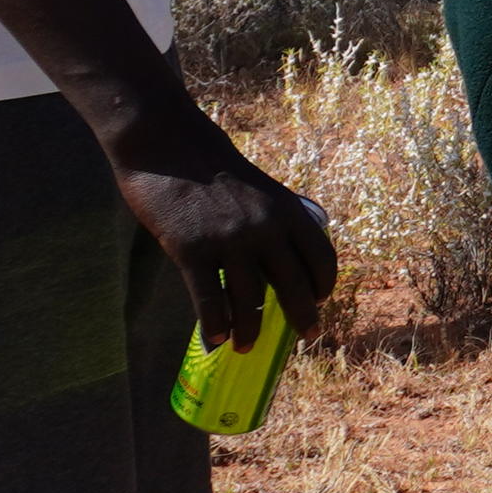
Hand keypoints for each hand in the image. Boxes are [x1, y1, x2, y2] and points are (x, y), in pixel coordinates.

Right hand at [103, 94, 339, 344]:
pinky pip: (209, 301)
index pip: (321, 257)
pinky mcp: (192, 251)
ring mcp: (229, 242)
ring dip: (250, 331)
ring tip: (246, 346)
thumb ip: (273, 220)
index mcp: (287, 210)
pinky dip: (215, 326)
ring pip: (249, 302)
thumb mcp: (259, 188)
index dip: (324, 285)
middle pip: (294, 286)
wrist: (167, 145)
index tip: (320, 300)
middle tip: (307, 336)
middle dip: (304, 317)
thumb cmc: (212, 167)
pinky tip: (216, 341)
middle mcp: (266, 228)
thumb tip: (280, 260)